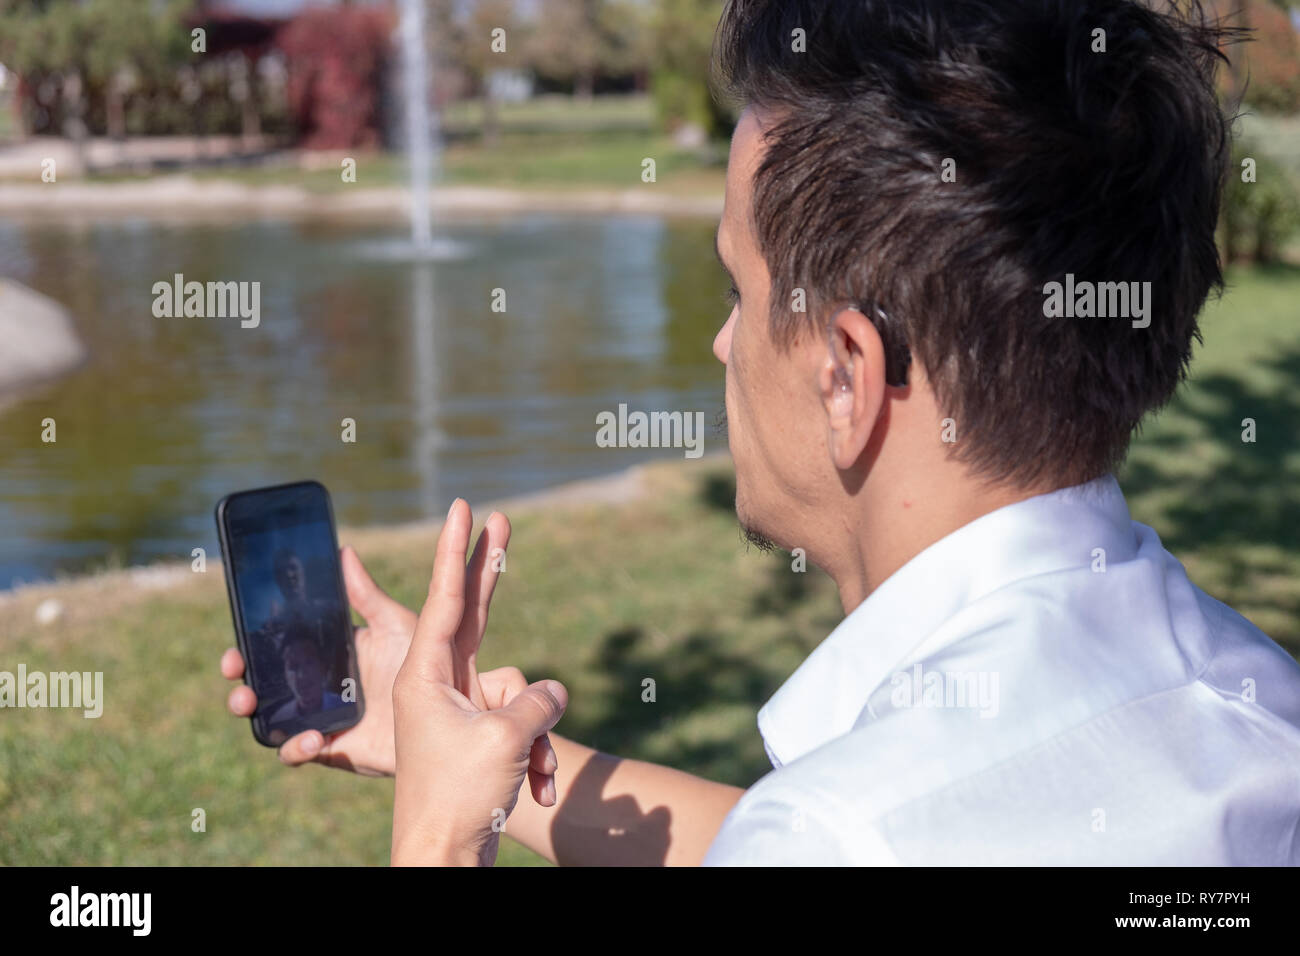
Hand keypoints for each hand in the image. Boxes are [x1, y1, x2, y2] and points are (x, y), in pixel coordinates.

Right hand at [221, 521, 515, 775]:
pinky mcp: (331, 747)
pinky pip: (298, 751)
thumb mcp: (393, 624)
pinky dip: (294, 747)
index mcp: (324, 656)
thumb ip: (366, 595)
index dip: (248, 647)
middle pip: (260, 684)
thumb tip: (344, 552)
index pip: (273, 649)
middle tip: (234, 666)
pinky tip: (310, 738)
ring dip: (252, 712)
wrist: (445, 707)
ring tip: (248, 703)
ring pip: (268, 718)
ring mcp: (318, 717)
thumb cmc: (421, 661)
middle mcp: (314, 687)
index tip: (236, 642)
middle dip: (239, 678)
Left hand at [391, 499, 566, 866]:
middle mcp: (438, 684)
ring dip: (538, 736)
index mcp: (426, 677)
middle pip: (470, 614)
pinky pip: (523, 726)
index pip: (444, 599)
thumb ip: (536, 699)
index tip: (462, 509)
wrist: (446, 856)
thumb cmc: (459, 796)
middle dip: (488, 572)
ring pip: (517, 692)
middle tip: (497, 518)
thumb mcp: (505, 738)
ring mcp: (460, 709)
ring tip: (528, 773)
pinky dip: (536, 756)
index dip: (456, 551)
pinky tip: (534, 788)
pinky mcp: (479, 734)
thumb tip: (552, 690)